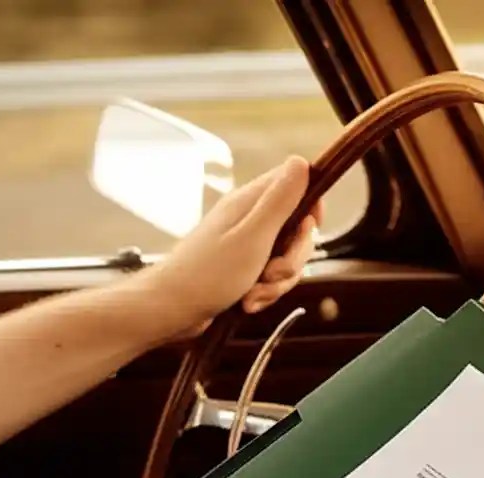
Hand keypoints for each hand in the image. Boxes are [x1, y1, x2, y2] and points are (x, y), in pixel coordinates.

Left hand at [140, 155, 319, 339]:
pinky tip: (247, 302)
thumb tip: (300, 162)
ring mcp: (246, 244)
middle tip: (272, 272)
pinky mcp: (243, 268)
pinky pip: (271, 277)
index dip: (311, 208)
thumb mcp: (254, 236)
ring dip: (278, 282)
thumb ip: (280, 200)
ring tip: (255, 293)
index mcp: (251, 202)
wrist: (172, 308)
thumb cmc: (209, 273)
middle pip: (297, 230)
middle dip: (293, 259)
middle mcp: (250, 219)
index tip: (307, 231)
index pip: (295, 186)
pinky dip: (264, 292)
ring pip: (286, 258)